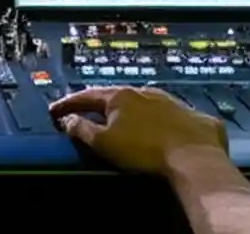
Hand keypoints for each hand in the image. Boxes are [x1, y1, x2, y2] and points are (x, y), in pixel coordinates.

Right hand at [50, 86, 228, 175]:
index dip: (69, 103)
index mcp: (119, 96)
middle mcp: (144, 91)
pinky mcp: (192, 115)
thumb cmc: (143, 149)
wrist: (194, 156)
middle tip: (87, 111)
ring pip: (144, 101)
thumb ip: (83, 129)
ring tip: (123, 119)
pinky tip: (160, 127)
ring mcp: (171, 101)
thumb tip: (67, 119)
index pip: (87, 95)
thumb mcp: (105, 143)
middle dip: (100, 103)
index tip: (54, 110)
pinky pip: (169, 114)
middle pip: (115, 95)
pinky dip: (158, 119)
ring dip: (130, 109)